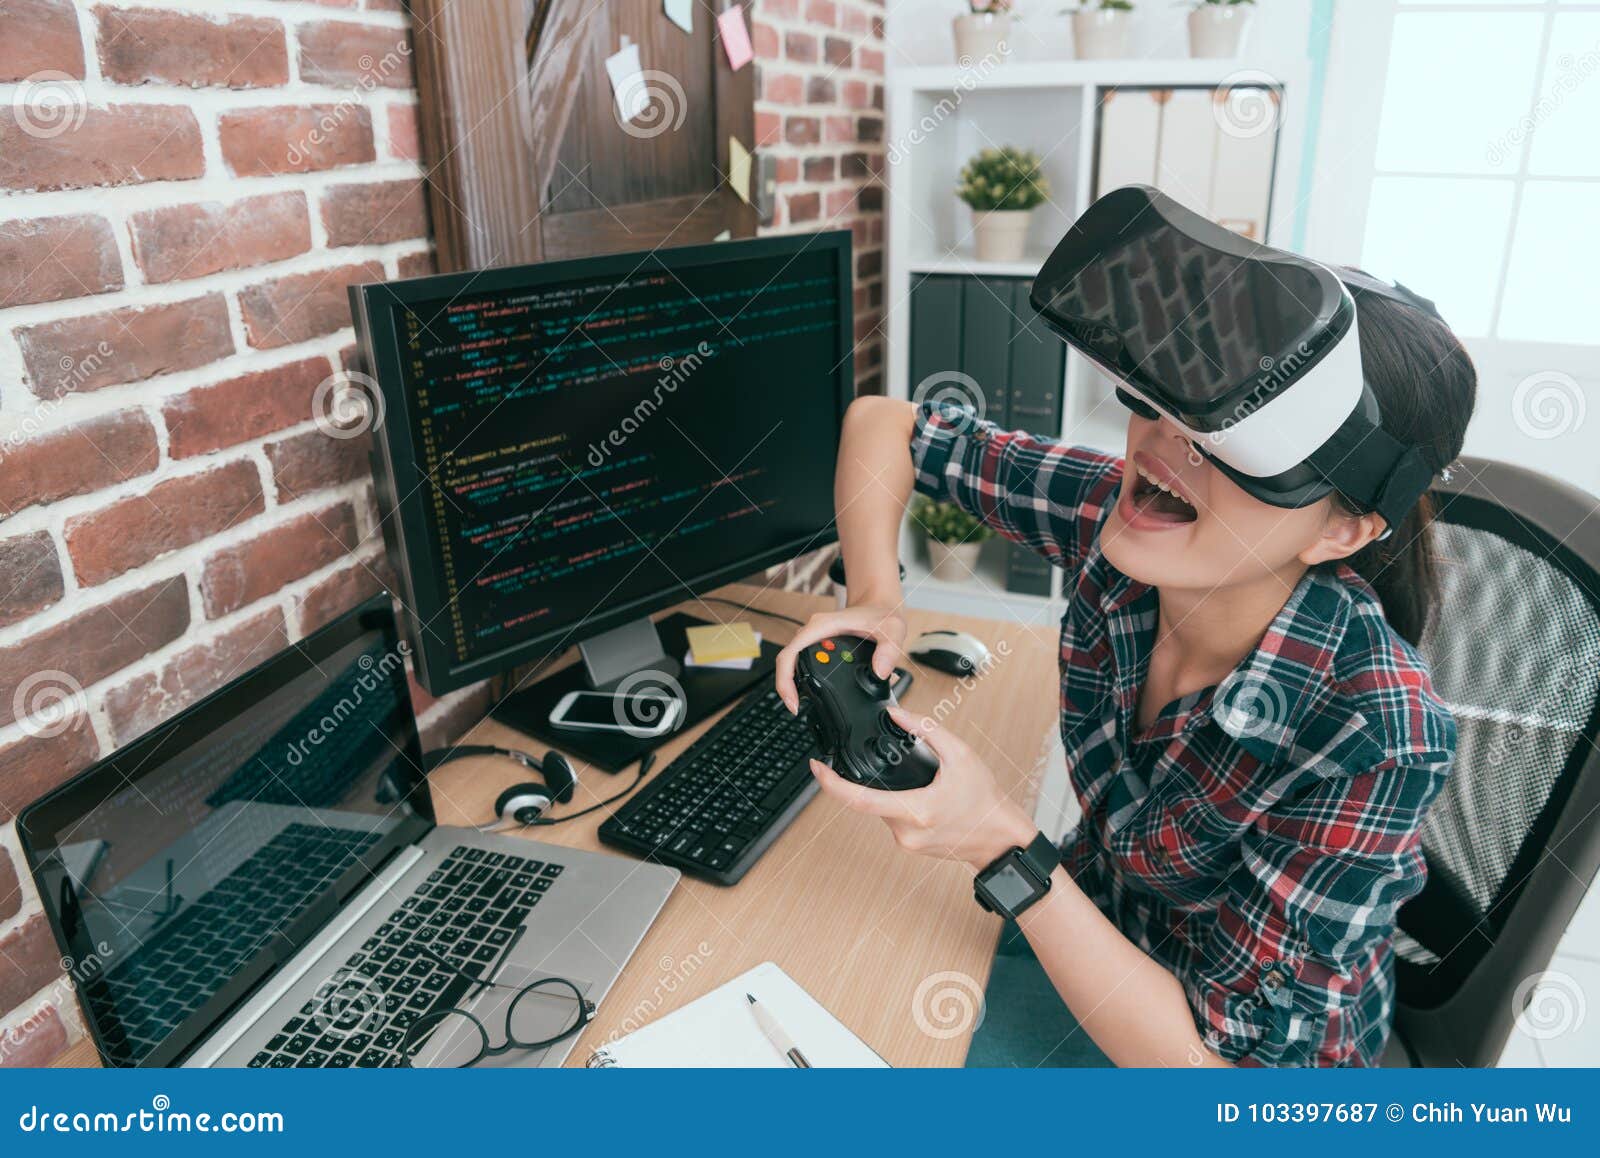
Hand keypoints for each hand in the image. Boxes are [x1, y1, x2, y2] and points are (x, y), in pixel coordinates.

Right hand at [774, 602, 907, 713]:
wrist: (878, 606)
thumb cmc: (882, 614)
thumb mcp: (892, 630)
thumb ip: (888, 651)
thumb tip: (879, 673)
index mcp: (824, 626)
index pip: (792, 652)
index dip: (785, 679)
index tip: (792, 701)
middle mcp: (814, 630)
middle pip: (787, 660)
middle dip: (787, 686)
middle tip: (795, 708)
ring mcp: (814, 637)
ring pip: (792, 662)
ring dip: (793, 683)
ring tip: (801, 704)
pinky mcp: (818, 644)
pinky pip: (802, 661)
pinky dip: (802, 678)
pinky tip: (812, 692)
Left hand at [808, 706, 1035, 869]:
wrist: (1000, 839)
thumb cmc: (985, 801)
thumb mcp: (960, 755)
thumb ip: (926, 729)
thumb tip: (897, 714)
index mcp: (916, 810)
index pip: (859, 800)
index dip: (832, 784)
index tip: (818, 769)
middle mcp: (905, 832)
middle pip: (868, 801)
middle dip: (870, 780)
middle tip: (887, 765)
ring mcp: (906, 843)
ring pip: (880, 810)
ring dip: (886, 792)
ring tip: (918, 782)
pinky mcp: (909, 847)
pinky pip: (891, 820)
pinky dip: (897, 803)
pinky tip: (919, 796)